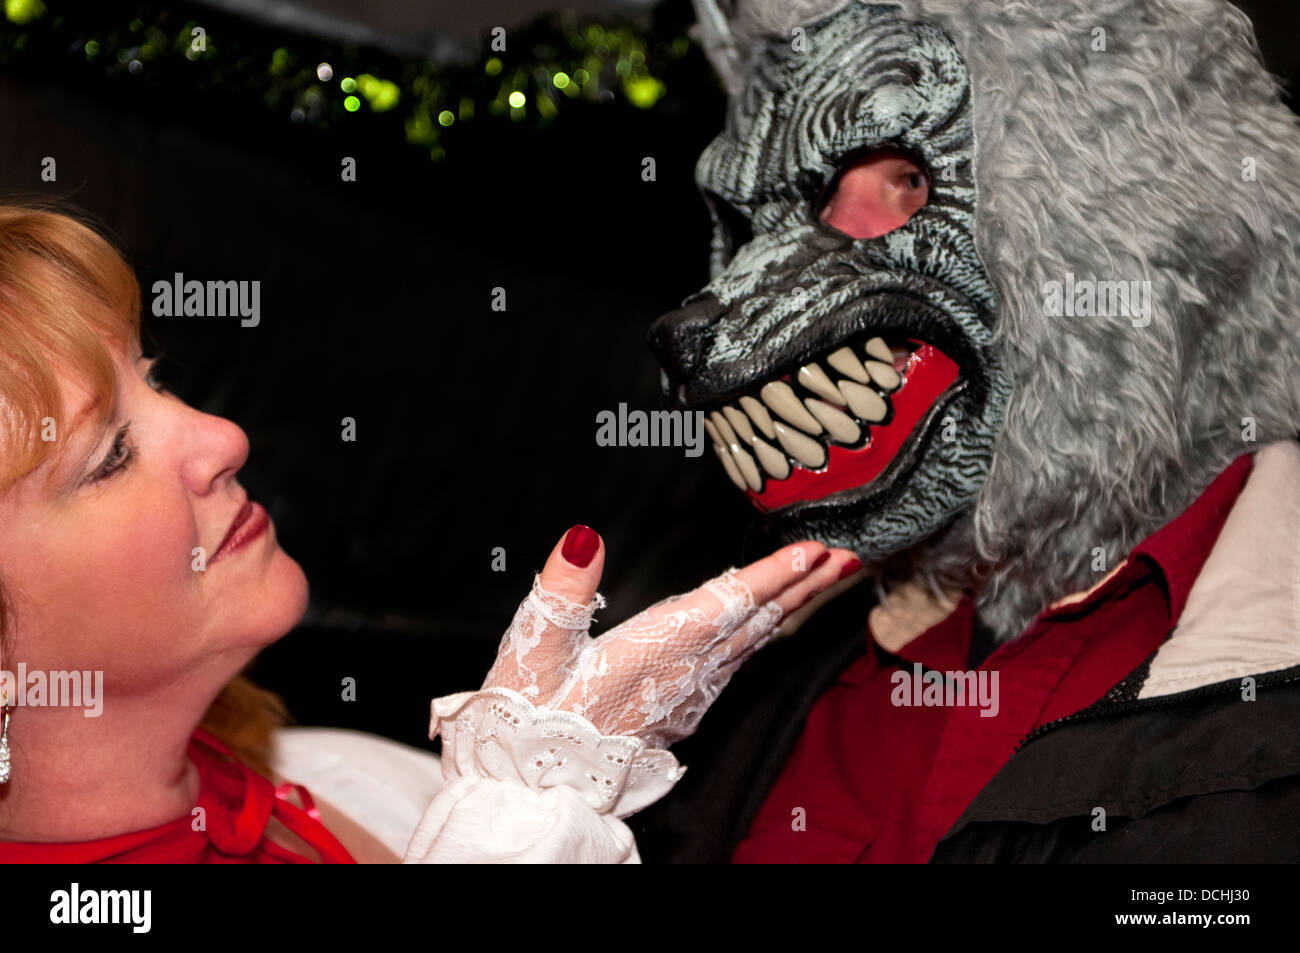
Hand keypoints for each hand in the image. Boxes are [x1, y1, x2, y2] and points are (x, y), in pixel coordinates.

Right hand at [480, 525, 860, 748]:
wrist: (533, 792)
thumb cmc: (528, 725)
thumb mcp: (532, 654)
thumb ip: (562, 592)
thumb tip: (584, 539)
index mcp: (655, 652)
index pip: (728, 604)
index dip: (773, 574)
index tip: (814, 550)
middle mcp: (683, 674)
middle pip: (757, 623)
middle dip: (803, 586)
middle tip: (845, 556)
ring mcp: (687, 695)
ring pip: (752, 644)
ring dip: (788, 608)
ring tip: (818, 580)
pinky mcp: (680, 710)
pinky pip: (735, 665)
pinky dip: (759, 636)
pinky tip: (762, 629)